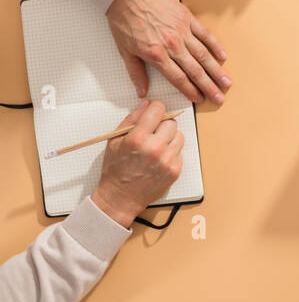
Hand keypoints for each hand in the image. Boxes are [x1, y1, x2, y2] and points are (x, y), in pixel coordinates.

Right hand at [91, 101, 183, 227]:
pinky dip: (172, 151)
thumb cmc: (115, 169)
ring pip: (179, 136)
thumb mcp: (115, 140)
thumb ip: (132, 119)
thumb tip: (147, 104)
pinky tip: (159, 158)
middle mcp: (155, 148)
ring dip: (169, 137)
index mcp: (138, 138)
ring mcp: (168, 160)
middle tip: (153, 132)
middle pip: (171, 122)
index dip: (156, 108)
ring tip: (156, 145)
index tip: (154, 111)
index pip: (158, 110)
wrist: (121, 197)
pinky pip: (180, 151)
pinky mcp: (176, 170)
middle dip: (162, 124)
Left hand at [107, 0, 229, 103]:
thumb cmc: (123, 20)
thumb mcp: (125, 51)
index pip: (178, 78)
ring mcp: (182, 31)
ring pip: (203, 55)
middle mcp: (172, 45)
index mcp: (156, 54)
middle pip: (195, 71)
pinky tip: (223, 56)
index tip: (199, 99)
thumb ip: (136, 73)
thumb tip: (142, 91)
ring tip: (227, 83)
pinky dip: (215, 46)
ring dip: (216, 71)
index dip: (190, 91)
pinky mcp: (187, 18)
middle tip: (219, 98)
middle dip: (208, 87)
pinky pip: (205, 34)